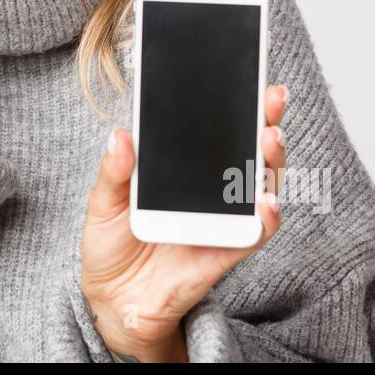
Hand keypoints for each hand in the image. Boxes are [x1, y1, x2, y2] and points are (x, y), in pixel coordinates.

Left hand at [80, 84, 289, 361]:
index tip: (245, 76)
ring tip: (270, 138)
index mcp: (182, 168)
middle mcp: (209, 188)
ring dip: (271, 160)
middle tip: (270, 98)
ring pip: (261, 183)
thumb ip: (114, 172)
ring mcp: (222, 218)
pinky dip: (266, 217)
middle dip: (266, 120)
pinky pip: (255, 232)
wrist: (112, 299)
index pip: (214, 129)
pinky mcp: (227, 251)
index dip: (234, 103)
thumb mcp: (103, 202)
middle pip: (248, 149)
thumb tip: (120, 135)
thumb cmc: (111, 244)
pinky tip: (267, 200)